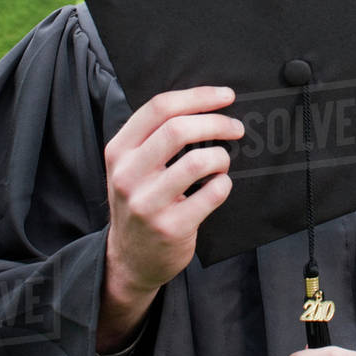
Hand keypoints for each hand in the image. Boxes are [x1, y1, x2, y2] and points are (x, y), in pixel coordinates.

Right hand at [98, 86, 242, 350]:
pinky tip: (219, 186)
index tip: (226, 96)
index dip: (198, 96)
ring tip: (222, 163)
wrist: (131, 259)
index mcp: (119, 151)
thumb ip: (156, 135)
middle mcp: (127, 175)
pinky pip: (212, 193)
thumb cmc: (142, 200)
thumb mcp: (133, 165)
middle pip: (178, 129)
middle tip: (236, 128)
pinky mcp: (170, 227)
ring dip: (220, 157)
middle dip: (216, 123)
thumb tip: (208, 103)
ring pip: (197, 161)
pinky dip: (224, 184)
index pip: (159, 107)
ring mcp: (147, 204)